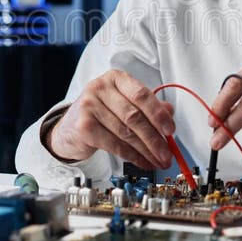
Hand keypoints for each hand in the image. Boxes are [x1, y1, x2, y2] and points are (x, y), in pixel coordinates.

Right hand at [49, 70, 175, 169]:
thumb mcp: (125, 104)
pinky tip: (142, 162)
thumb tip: (169, 112)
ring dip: (146, 151)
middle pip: (134, 116)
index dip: (158, 114)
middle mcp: (100, 88)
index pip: (141, 95)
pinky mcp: (84, 126)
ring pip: (126, 133)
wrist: (70, 128)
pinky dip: (132, 157)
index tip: (171, 130)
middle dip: (155, 139)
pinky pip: (115, 145)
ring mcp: (89, 106)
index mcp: (116, 78)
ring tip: (158, 161)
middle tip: (167, 153)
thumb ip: (147, 106)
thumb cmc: (102, 113)